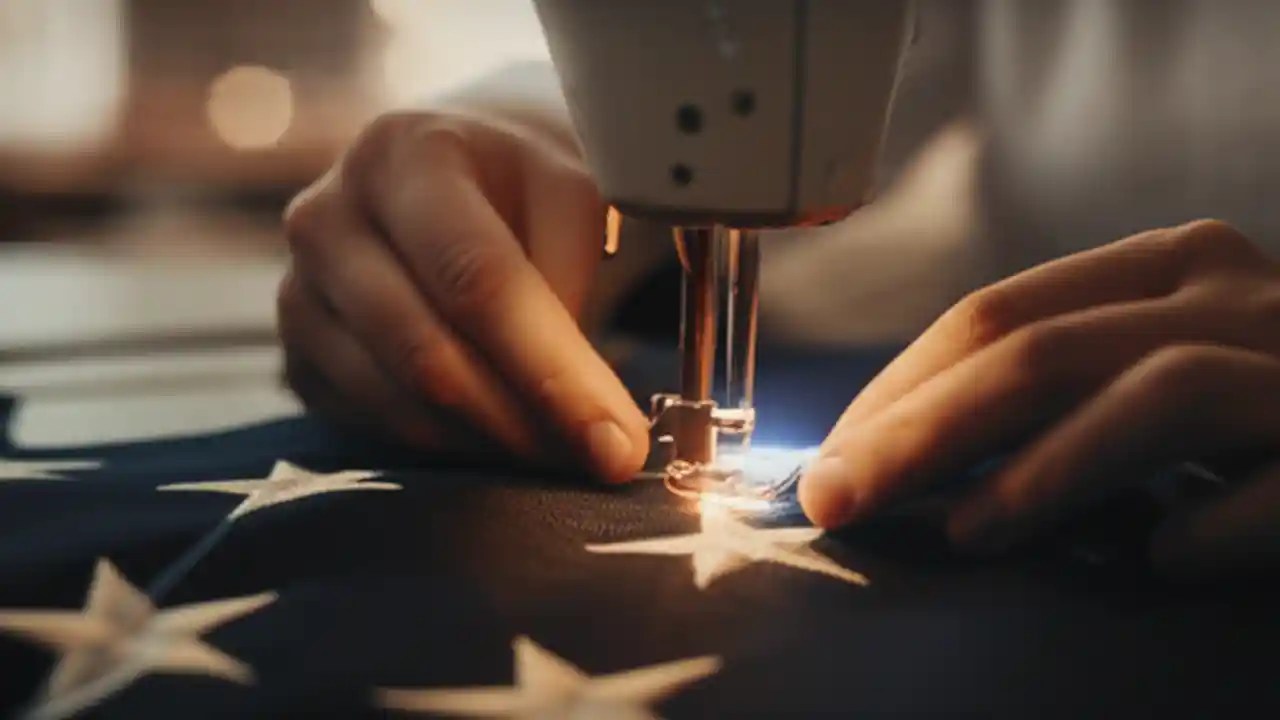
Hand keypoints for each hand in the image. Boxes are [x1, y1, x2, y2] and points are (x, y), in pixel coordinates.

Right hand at [277, 110, 648, 481]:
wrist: (448, 183)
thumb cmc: (520, 189)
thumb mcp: (571, 193)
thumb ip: (578, 275)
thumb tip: (584, 396)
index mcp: (406, 154)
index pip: (479, 279)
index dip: (553, 372)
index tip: (618, 443)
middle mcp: (329, 217)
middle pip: (430, 354)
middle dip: (529, 423)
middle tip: (604, 462)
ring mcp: (298, 292)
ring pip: (404, 404)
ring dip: (496, 443)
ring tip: (564, 446)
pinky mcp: (297, 356)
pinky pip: (378, 427)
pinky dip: (453, 447)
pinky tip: (504, 433)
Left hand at [799, 219, 1279, 578]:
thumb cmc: (1266, 400)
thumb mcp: (1155, 361)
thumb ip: (1056, 388)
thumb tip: (897, 452)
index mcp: (1159, 269)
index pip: (991, 316)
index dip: (896, 390)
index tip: (829, 459)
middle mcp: (1224, 295)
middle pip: (1034, 352)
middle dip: (918, 431)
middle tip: (836, 499)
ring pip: (1146, 395)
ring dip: (1045, 471)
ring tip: (966, 534)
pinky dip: (1217, 524)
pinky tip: (1165, 562)